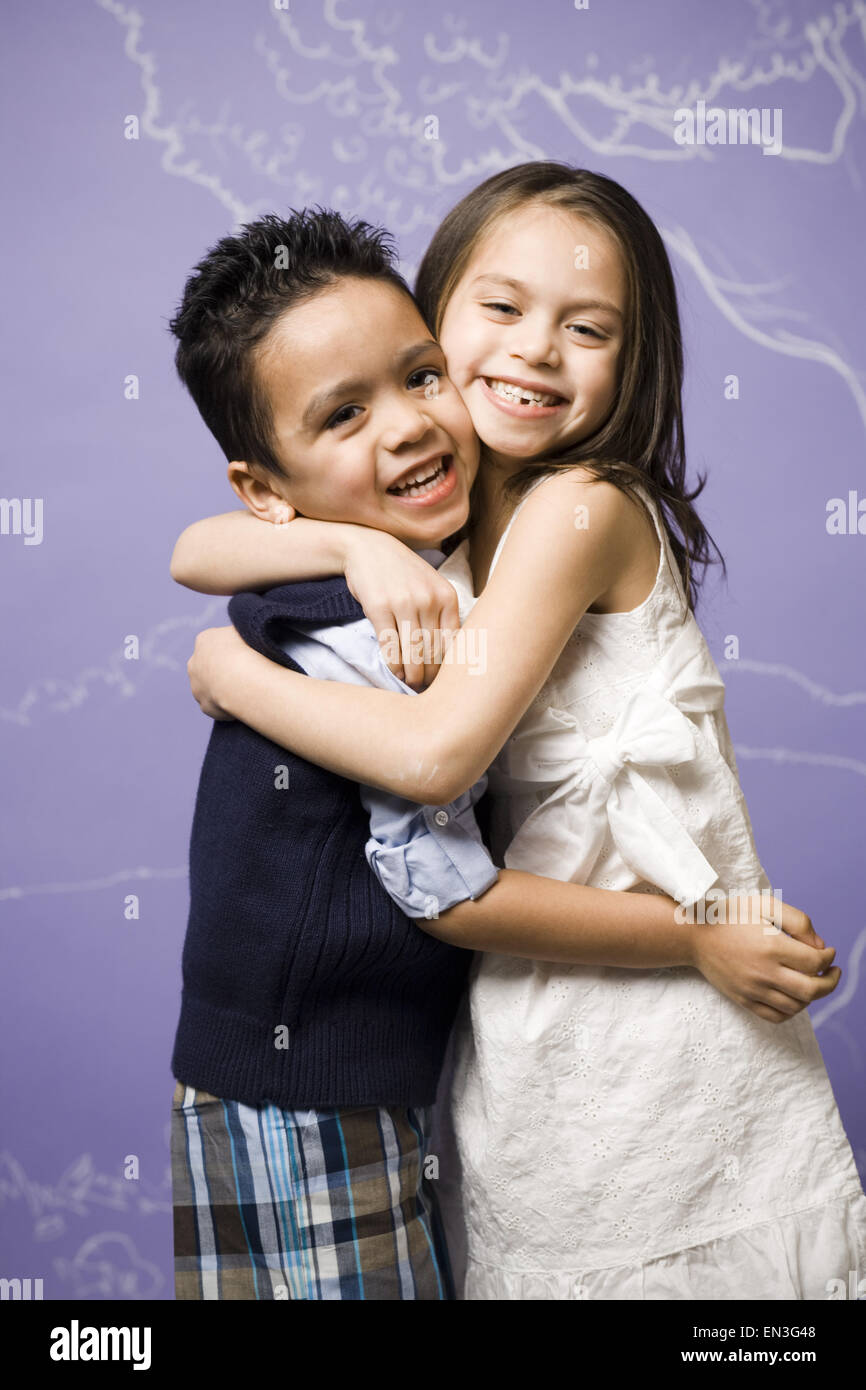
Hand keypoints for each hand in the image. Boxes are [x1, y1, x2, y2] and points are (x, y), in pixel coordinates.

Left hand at [187, 625, 248, 719]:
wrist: (244, 681)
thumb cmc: (250, 653)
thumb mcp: (247, 632)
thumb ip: (240, 633)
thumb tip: (244, 635)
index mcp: (205, 640)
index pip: (217, 643)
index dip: (233, 649)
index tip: (247, 655)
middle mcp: (195, 662)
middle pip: (209, 664)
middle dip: (223, 668)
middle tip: (245, 673)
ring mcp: (197, 686)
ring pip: (210, 686)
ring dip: (223, 688)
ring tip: (245, 690)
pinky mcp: (204, 705)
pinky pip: (216, 705)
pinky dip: (227, 705)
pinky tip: (242, 703)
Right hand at [342, 528, 460, 689]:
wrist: (368, 548)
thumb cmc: (402, 572)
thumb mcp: (431, 586)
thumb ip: (442, 614)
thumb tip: (447, 657)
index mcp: (447, 597)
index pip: (452, 643)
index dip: (448, 668)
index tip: (442, 681)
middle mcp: (428, 599)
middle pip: (432, 651)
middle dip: (429, 675)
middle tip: (425, 689)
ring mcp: (404, 603)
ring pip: (412, 651)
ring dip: (411, 674)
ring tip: (410, 684)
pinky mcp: (379, 607)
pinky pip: (389, 645)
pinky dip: (393, 664)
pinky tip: (395, 672)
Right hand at [690, 893, 840, 1023]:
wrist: (694, 935)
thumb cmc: (731, 916)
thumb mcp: (765, 905)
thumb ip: (799, 922)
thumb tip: (820, 948)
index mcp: (771, 946)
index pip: (815, 962)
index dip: (829, 958)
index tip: (829, 952)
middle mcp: (763, 972)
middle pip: (812, 990)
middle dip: (831, 982)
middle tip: (833, 972)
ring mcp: (753, 989)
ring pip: (796, 1006)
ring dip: (813, 996)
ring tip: (812, 981)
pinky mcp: (744, 1000)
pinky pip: (776, 1016)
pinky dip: (792, 1010)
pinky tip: (794, 996)